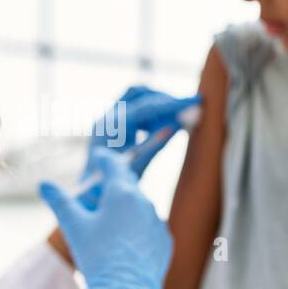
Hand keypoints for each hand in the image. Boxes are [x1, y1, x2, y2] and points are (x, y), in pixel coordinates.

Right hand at [39, 147, 172, 288]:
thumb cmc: (98, 257)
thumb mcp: (74, 226)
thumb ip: (60, 201)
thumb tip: (43, 184)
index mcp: (122, 193)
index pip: (114, 165)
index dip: (105, 159)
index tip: (99, 157)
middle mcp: (144, 203)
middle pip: (129, 184)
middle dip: (116, 181)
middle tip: (104, 182)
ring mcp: (157, 223)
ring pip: (141, 207)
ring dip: (128, 207)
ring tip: (112, 218)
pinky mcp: (164, 242)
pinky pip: (150, 228)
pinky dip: (138, 228)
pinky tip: (126, 242)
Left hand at [80, 86, 201, 207]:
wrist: (91, 194)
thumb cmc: (114, 183)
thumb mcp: (140, 163)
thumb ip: (158, 141)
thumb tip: (180, 122)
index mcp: (113, 127)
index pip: (148, 106)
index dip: (174, 103)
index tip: (196, 100)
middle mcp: (107, 118)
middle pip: (140, 94)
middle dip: (164, 99)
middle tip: (187, 110)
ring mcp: (107, 119)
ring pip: (136, 97)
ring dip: (156, 104)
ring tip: (174, 120)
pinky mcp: (111, 124)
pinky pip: (133, 108)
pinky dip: (149, 113)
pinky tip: (159, 127)